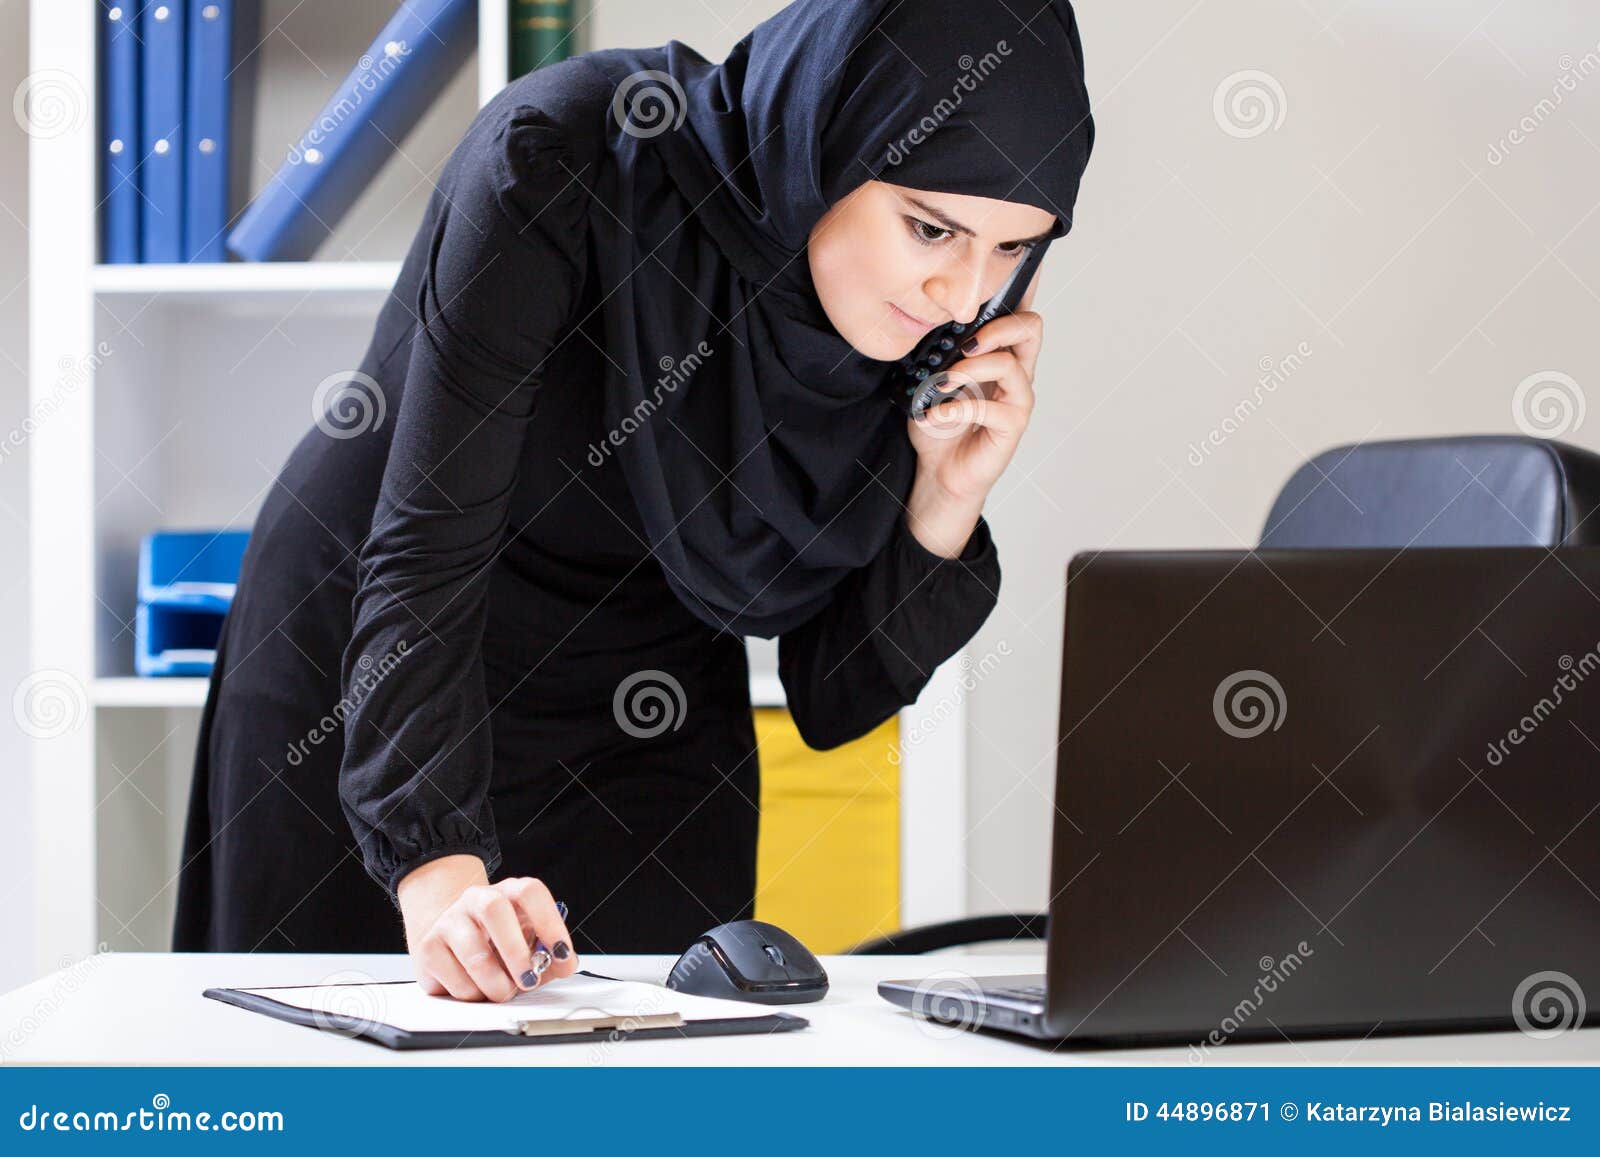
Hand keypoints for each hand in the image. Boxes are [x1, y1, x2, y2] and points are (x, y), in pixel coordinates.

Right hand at [396, 854, 578, 1001]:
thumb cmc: (497, 942)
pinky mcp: (429, 948)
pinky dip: (474, 994)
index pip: (530, 892)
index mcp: (509, 892)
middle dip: (516, 952)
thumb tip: (563, 964)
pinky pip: (456, 980)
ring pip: (475, 955)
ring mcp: (450, 920)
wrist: (450, 938)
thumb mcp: (527, 942)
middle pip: (495, 910)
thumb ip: (548, 954)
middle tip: (529, 979)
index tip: (562, 953)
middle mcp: (478, 899)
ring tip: (504, 991)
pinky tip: (477, 989)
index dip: (549, 923)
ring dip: (496, 984)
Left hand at [906, 266, 1043, 507]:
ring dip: (970, 370)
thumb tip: (925, 317)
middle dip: (998, 326)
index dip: (1017, 289)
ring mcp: (1016, 400)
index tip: (990, 281)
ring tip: (942, 383)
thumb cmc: (939, 424)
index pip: (1018, 313)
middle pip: (1031, 328)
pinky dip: (957, 409)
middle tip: (966, 343)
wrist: (938, 470)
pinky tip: (936, 416)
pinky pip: (990, 408)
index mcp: (999, 355)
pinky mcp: (1011, 428)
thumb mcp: (930, 378)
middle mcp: (1015, 374)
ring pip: (1010, 365)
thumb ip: (936, 352)